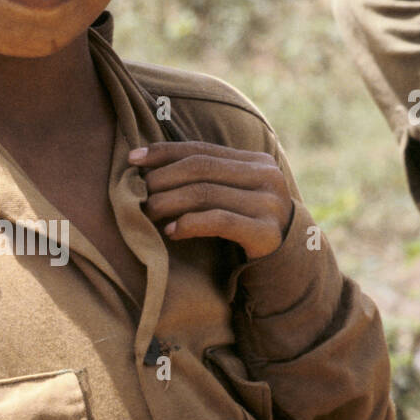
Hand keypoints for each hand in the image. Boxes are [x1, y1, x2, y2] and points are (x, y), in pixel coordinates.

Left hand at [128, 141, 292, 259]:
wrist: (286, 270)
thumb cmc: (246, 231)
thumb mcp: (232, 199)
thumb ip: (208, 180)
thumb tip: (150, 166)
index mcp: (256, 162)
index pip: (201, 149)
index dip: (164, 152)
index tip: (132, 159)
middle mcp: (267, 177)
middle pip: (201, 168)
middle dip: (162, 178)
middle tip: (137, 194)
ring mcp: (270, 204)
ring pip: (205, 193)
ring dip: (168, 202)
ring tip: (147, 212)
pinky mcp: (267, 232)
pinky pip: (219, 220)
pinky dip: (189, 224)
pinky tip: (171, 232)